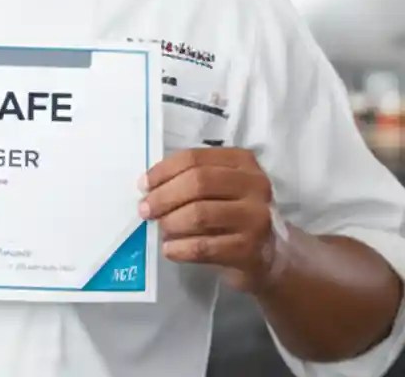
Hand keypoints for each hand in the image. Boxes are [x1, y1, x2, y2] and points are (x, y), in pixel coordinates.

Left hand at [140, 148, 283, 292]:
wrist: (269, 255)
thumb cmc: (233, 214)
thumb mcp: (219, 188)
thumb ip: (189, 179)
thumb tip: (147, 186)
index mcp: (242, 163)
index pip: (194, 158)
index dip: (163, 171)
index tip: (143, 185)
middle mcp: (255, 186)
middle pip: (198, 182)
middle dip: (164, 196)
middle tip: (145, 210)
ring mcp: (256, 218)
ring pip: (200, 214)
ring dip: (171, 222)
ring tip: (161, 229)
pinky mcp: (250, 250)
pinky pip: (203, 247)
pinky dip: (179, 248)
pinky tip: (170, 249)